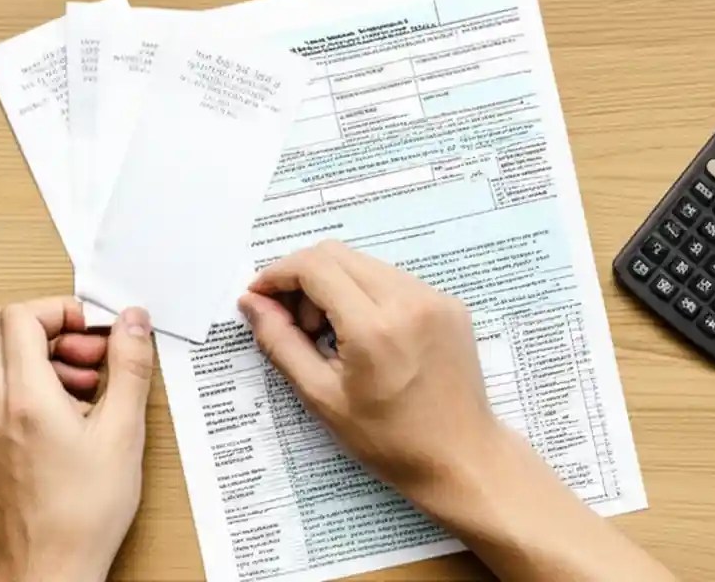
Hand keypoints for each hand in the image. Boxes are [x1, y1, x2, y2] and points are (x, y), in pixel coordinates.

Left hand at [0, 298, 154, 581]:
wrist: (48, 571)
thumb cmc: (84, 515)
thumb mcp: (124, 434)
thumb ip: (129, 368)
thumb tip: (132, 323)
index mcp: (25, 398)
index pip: (19, 316)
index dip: (59, 311)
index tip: (90, 332)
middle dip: (44, 327)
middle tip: (83, 356)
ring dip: (21, 353)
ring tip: (69, 384)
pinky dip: (12, 384)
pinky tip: (54, 414)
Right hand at [237, 240, 496, 497]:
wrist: (462, 459)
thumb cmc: (389, 440)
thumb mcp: (322, 398)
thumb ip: (281, 343)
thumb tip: (252, 303)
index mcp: (375, 327)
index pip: (314, 266)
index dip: (277, 275)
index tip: (259, 299)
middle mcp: (409, 300)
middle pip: (336, 255)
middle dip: (302, 279)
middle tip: (295, 325)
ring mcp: (435, 298)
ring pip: (364, 264)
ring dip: (334, 286)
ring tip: (330, 336)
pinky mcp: (450, 304)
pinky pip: (393, 279)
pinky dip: (365, 294)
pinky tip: (363, 335)